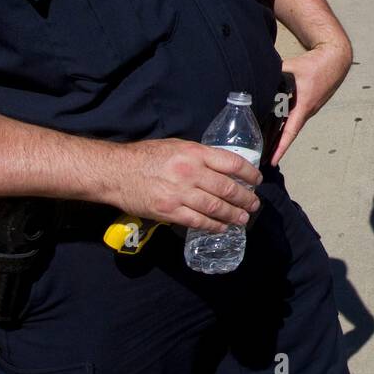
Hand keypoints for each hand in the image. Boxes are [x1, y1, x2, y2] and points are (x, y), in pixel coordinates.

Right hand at [107, 138, 262, 232]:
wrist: (116, 172)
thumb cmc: (145, 156)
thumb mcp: (176, 146)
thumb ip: (199, 156)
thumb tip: (221, 166)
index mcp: (194, 153)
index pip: (232, 163)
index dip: (249, 173)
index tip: (257, 180)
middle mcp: (190, 173)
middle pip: (227, 188)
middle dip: (245, 199)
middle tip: (254, 205)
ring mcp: (180, 194)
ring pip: (216, 208)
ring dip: (234, 215)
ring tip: (243, 219)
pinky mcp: (170, 211)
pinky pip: (198, 221)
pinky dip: (214, 226)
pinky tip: (222, 228)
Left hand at [270, 39, 351, 165]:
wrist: (336, 59)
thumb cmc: (317, 64)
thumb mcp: (294, 66)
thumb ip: (275, 72)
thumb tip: (257, 77)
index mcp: (304, 105)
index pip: (290, 131)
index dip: (281, 147)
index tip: (272, 161)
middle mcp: (307, 110)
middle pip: (289, 132)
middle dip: (277, 146)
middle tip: (262, 160)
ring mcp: (309, 107)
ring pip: (291, 124)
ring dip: (280, 135)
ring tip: (265, 145)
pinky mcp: (309, 102)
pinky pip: (295, 116)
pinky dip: (284, 123)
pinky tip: (274, 124)